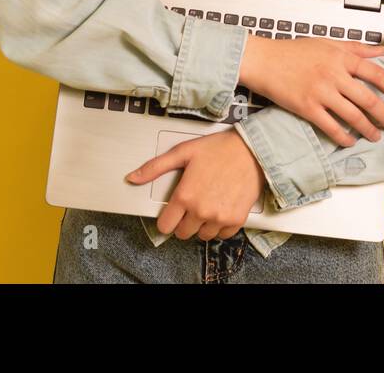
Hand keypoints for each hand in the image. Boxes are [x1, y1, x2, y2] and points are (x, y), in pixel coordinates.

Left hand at [125, 129, 264, 241]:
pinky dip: (220, 226)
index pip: (165, 226)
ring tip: (207, 206)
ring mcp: (219, 217)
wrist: (251, 150)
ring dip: (202, 225)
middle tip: (191, 206)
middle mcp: (201, 210)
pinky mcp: (236, 219)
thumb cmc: (218, 149)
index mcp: (185, 196)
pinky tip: (220, 210)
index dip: (166, 219)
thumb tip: (132, 178)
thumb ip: (155, 167)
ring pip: (203, 235)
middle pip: (183, 233)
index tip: (171, 213)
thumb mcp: (183, 152)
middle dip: (184, 222)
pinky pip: (222, 234)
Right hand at [241, 34, 383, 147]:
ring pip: (353, 116)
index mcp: (341, 58)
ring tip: (375, 135)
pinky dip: (343, 137)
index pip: (377, 74)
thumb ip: (356, 48)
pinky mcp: (307, 108)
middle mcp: (334, 75)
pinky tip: (350, 141)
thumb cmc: (293, 51)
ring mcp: (321, 93)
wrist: (263, 60)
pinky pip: (331, 127)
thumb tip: (381, 50)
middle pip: (368, 99)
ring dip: (368, 129)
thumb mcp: (328, 43)